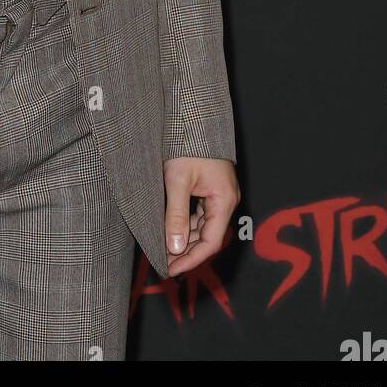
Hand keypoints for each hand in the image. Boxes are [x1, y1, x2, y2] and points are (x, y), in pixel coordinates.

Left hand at [162, 157, 239, 276]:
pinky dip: (183, 223)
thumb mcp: (178, 181)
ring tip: (161, 248)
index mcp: (224, 200)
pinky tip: (168, 229)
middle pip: (206, 236)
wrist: (194, 117)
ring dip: (183, 238)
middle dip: (185, 251)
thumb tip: (174, 246)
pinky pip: (198, 213)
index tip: (170, 269)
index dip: (190, 259)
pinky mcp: (209, 188)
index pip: (210, 242)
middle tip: (162, 261)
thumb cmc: (188, 145)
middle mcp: (225, 200)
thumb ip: (176, 215)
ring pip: (201, 225)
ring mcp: (218, 194)